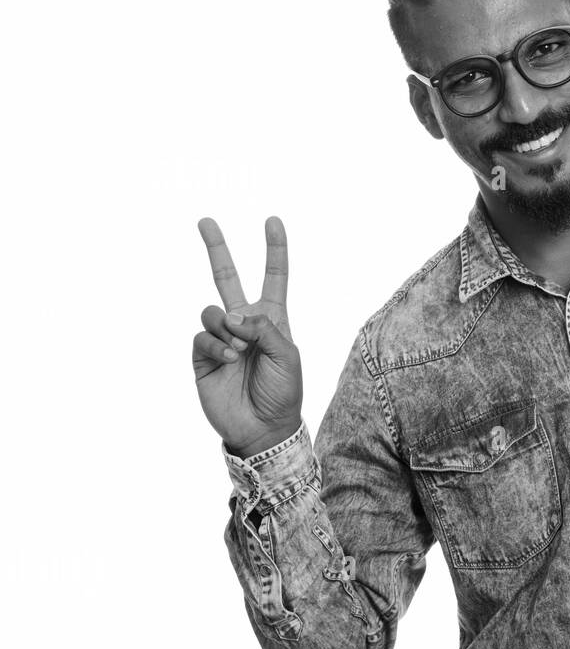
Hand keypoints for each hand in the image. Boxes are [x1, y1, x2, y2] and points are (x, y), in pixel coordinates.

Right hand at [192, 216, 302, 457]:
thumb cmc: (283, 392)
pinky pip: (202, 336)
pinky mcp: (202, 356)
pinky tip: (229, 359)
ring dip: (226, 327)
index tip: (272, 221)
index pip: (275, 277)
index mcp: (273, 320)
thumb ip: (265, 328)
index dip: (275, 250)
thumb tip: (233, 315)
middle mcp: (245, 324)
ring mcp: (221, 338)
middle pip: (228, 278)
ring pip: (212, 310)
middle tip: (205, 220)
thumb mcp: (287, 356)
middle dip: (217, 248)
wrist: (263, 428)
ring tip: (240, 350)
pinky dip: (216, 345)